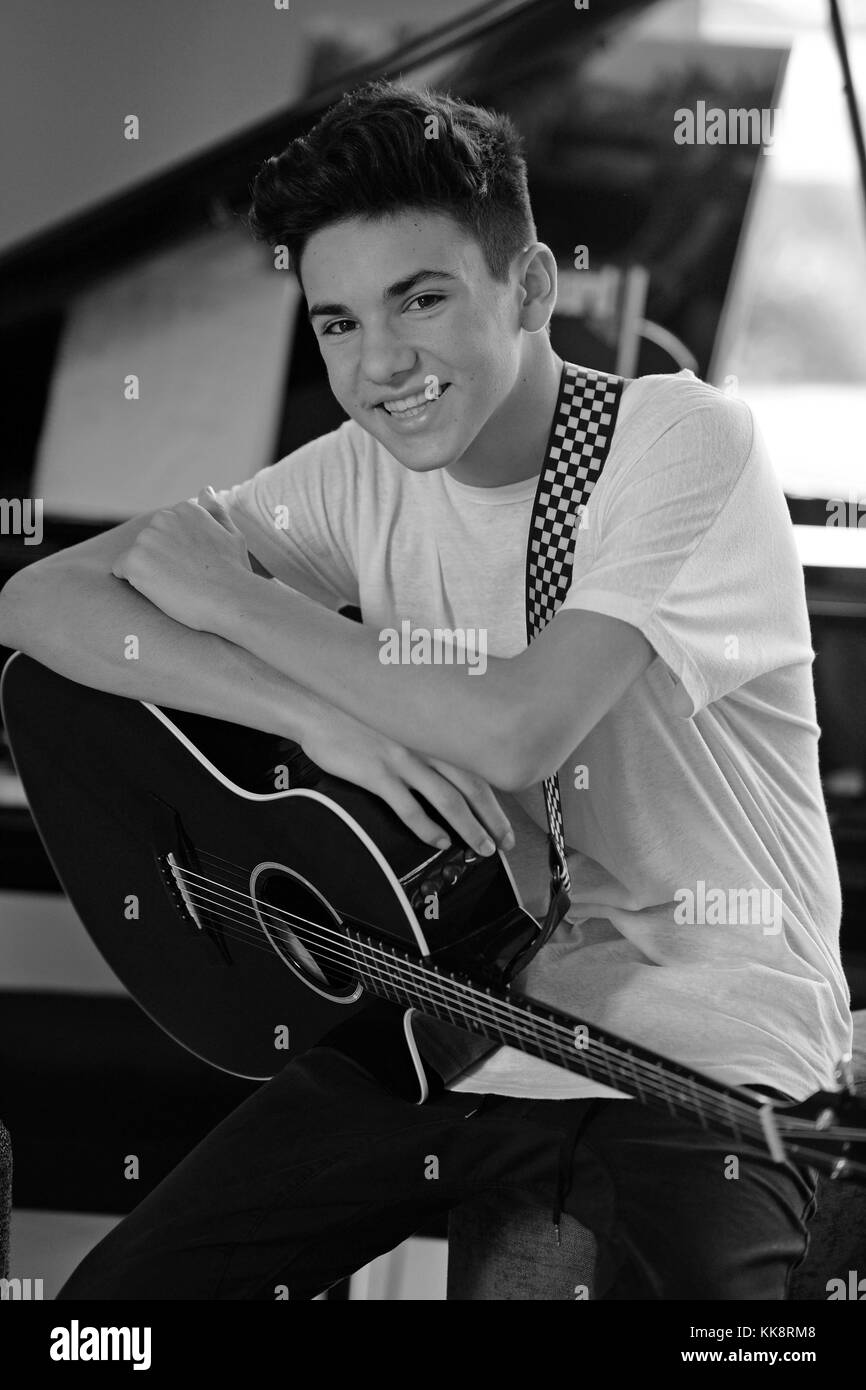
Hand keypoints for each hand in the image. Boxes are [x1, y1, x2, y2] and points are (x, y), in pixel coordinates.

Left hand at [111, 489, 252, 630]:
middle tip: (186, 577)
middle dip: (160, 558)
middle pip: (149, 542)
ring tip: (176, 584)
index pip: (166, 530)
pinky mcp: (134, 560)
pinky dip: (134, 581)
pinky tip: (157, 589)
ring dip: (149, 570)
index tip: (194, 565)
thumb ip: (215, 511)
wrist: (229, 598)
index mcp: (185, 509)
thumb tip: (204, 490)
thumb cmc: (234, 571)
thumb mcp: (231, 534)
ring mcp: (147, 538)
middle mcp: (163, 518)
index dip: (177, 552)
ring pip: (137, 556)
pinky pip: (121, 570)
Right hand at [300, 702, 514, 857]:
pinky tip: (439, 842)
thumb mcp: (401, 714)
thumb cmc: (357, 710)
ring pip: (448, 800)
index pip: (478, 765)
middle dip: (493, 818)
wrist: (315, 704)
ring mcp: (404, 759)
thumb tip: (449, 761)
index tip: (506, 816)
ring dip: (469, 828)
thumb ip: (427, 734)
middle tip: (504, 842)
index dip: (498, 795)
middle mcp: (426, 743)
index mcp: (436, 728)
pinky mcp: (379, 773)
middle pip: (472, 786)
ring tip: (481, 848)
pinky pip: (410, 808)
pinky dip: (428, 829)